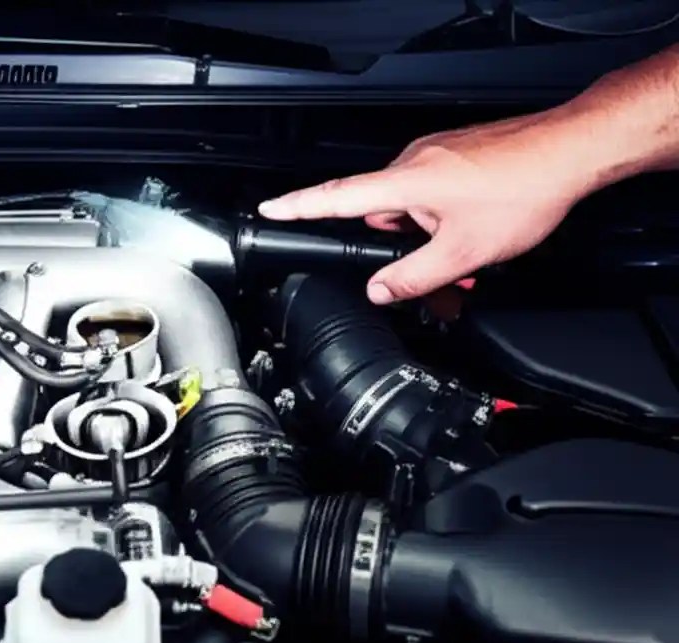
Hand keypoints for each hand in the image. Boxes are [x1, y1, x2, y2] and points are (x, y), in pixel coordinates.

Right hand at [257, 109, 605, 304]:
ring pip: (412, 205)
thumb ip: (414, 277)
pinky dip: (445, 216)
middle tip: (432, 271)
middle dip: (399, 244)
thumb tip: (380, 292)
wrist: (571, 151)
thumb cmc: (524, 189)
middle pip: (381, 212)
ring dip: (428, 233)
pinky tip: (477, 229)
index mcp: (404, 183)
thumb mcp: (465, 252)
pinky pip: (434, 191)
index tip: (270, 209)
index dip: (297, 206)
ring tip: (466, 253)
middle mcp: (414, 161)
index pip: (334, 198)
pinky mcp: (457, 154)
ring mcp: (437, 154)